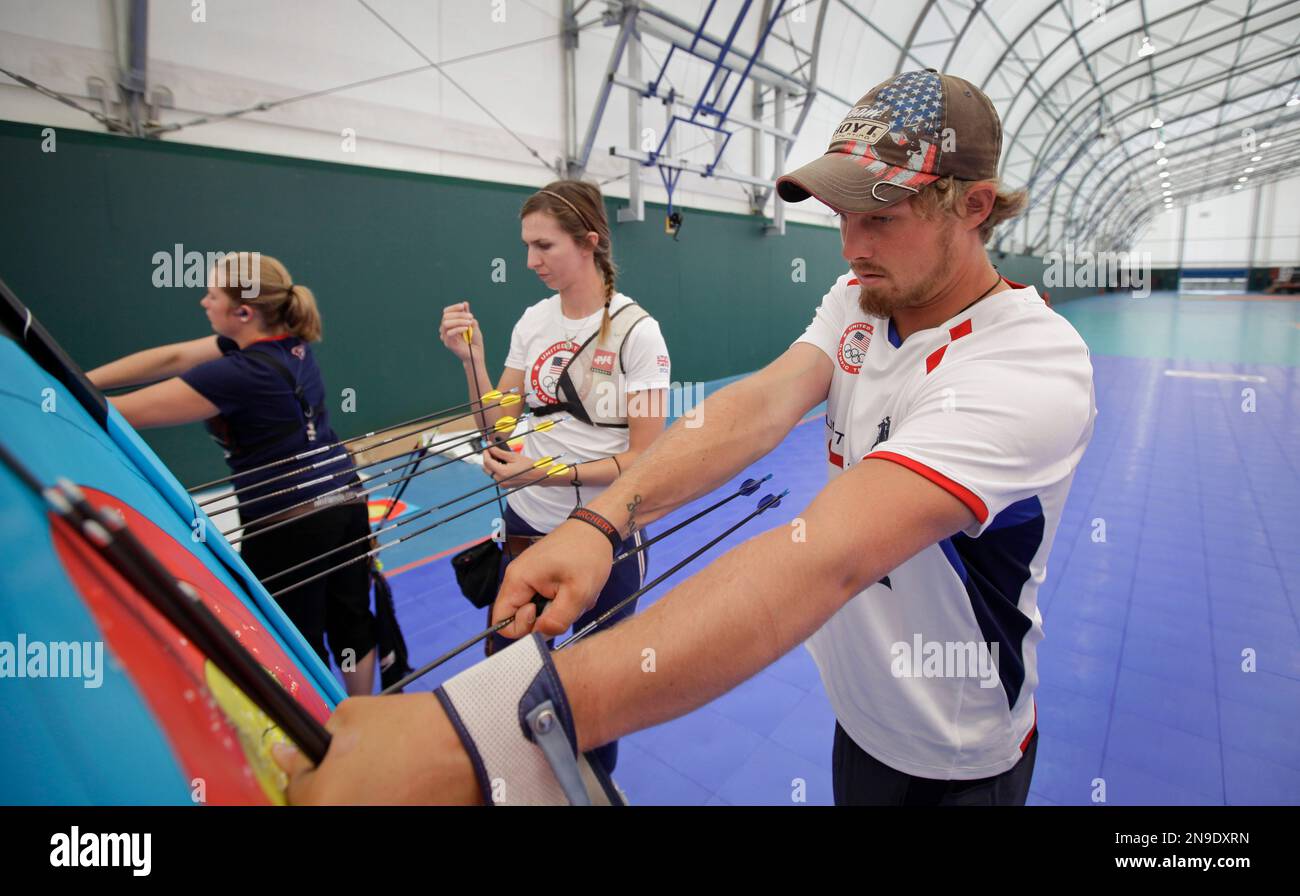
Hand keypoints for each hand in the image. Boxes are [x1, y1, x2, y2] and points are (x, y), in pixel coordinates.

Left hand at [272, 693, 481, 804]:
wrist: (468, 743)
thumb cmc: (413, 728)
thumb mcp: (352, 714)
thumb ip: (318, 735)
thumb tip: (291, 751)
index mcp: (322, 798)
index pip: (296, 787)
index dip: (305, 765)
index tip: (312, 757)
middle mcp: (343, 818)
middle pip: (322, 801)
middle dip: (332, 781)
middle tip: (354, 760)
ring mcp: (375, 823)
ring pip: (353, 805)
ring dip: (358, 792)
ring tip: (382, 768)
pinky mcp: (404, 823)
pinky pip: (381, 806)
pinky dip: (384, 798)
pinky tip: (399, 781)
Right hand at [439, 301, 483, 362]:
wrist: (477, 353)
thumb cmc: (475, 340)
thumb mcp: (472, 324)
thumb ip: (467, 315)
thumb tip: (465, 303)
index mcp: (450, 324)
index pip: (446, 312)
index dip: (453, 307)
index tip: (463, 306)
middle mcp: (445, 329)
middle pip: (446, 316)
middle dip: (459, 314)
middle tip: (471, 317)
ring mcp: (445, 336)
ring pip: (446, 323)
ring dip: (459, 320)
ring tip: (469, 323)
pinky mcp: (448, 343)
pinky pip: (449, 333)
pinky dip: (458, 328)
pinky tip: (466, 328)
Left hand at [482, 444, 545, 485]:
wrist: (537, 475)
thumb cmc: (528, 465)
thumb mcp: (513, 456)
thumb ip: (499, 451)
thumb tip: (489, 446)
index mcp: (503, 473)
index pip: (487, 462)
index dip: (485, 453)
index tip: (486, 447)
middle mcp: (500, 481)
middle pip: (486, 468)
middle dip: (487, 458)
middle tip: (490, 450)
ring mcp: (502, 484)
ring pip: (490, 473)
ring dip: (491, 464)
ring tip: (497, 455)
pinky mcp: (504, 485)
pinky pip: (496, 476)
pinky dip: (496, 469)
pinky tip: (501, 463)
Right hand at [493, 517, 614, 638]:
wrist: (597, 527)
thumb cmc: (588, 555)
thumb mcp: (578, 594)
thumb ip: (556, 621)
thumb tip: (539, 636)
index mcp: (517, 580)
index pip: (502, 623)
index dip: (524, 629)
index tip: (547, 615)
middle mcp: (516, 578)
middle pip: (519, 617)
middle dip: (545, 619)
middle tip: (568, 603)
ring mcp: (527, 576)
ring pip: (535, 609)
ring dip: (556, 610)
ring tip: (574, 594)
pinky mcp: (538, 575)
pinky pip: (542, 599)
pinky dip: (560, 601)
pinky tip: (574, 589)